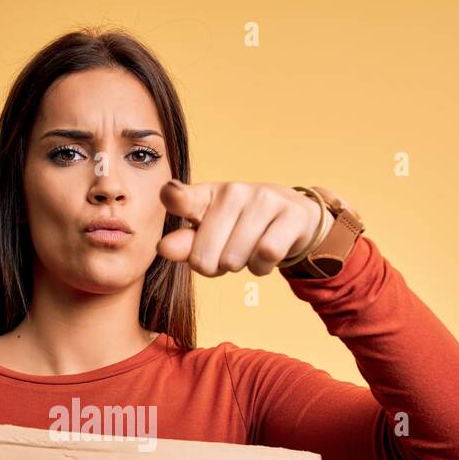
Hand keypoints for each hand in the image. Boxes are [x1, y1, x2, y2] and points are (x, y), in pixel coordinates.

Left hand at [157, 179, 325, 276]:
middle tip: (230, 250)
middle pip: (203, 258)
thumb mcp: (210, 235)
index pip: (182, 197)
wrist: (294, 218)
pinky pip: (264, 256)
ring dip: (241, 266)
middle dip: (215, 266)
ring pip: (234, 260)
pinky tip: (265, 255)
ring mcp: (263, 199)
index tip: (170, 194)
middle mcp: (232, 192)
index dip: (174, 197)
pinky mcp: (291, 214)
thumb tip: (163, 248)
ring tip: (250, 249)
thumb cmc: (241, 228)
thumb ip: (185, 244)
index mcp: (206, 195)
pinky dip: (261, 268)